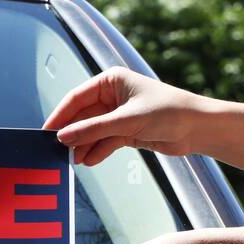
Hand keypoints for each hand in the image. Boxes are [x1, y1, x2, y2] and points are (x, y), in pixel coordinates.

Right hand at [43, 67, 205, 165]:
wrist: (197, 128)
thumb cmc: (169, 111)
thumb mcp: (127, 120)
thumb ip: (94, 130)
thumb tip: (64, 137)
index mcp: (111, 81)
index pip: (76, 98)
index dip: (60, 115)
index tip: (47, 132)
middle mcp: (113, 96)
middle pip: (83, 117)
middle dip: (72, 134)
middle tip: (57, 151)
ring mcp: (119, 115)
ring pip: (93, 131)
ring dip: (84, 146)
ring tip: (72, 160)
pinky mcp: (127, 132)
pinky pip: (105, 142)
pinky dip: (97, 151)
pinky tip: (89, 161)